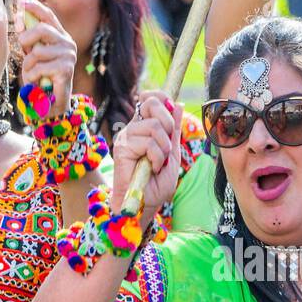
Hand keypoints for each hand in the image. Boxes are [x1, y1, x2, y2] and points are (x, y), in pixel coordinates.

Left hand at [16, 0, 76, 117]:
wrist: (53, 103)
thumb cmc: (41, 77)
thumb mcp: (33, 54)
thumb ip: (29, 39)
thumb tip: (19, 18)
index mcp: (60, 36)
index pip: (48, 16)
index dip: (35, 8)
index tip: (21, 2)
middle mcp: (67, 43)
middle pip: (41, 30)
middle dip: (26, 40)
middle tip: (23, 51)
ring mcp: (68, 56)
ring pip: (36, 52)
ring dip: (27, 65)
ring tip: (32, 74)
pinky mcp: (66, 69)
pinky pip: (38, 67)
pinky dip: (31, 76)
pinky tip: (37, 82)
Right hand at [110, 91, 182, 220]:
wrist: (144, 204)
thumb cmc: (156, 183)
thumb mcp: (172, 152)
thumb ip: (174, 130)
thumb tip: (179, 104)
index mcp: (144, 126)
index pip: (150, 97)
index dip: (163, 98)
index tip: (172, 112)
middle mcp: (133, 127)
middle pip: (151, 102)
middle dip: (168, 122)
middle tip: (167, 145)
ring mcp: (126, 136)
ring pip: (155, 126)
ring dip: (164, 148)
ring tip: (158, 163)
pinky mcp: (122, 147)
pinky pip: (149, 142)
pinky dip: (157, 157)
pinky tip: (152, 168)